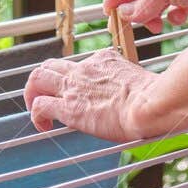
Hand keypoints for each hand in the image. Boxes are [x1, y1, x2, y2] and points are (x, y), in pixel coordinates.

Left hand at [23, 50, 164, 140]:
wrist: (151, 105)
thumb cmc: (155, 99)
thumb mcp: (143, 80)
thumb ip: (134, 83)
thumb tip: (143, 95)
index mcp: (104, 59)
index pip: (81, 63)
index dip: (75, 77)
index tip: (79, 92)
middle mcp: (85, 69)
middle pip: (51, 65)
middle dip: (43, 79)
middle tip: (45, 95)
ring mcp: (74, 86)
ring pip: (37, 78)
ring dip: (32, 93)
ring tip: (36, 108)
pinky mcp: (69, 107)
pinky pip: (39, 106)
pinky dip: (36, 116)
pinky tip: (45, 127)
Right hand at [103, 0, 187, 31]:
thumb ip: (143, 2)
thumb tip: (126, 15)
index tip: (111, 12)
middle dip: (133, 8)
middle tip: (133, 24)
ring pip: (150, 4)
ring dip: (149, 17)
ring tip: (156, 25)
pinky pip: (168, 12)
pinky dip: (169, 19)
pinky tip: (178, 19)